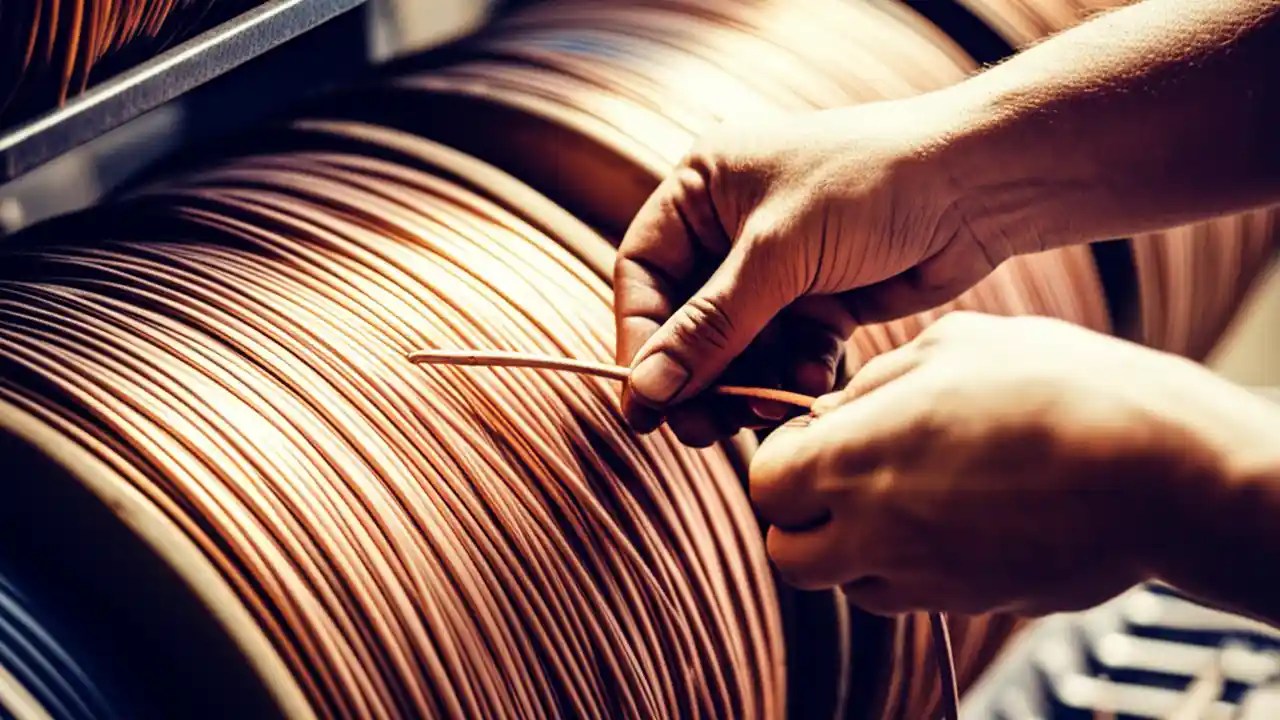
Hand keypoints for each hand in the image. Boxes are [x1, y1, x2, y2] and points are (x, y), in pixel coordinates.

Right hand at [615, 96, 1017, 443]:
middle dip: (699, 375)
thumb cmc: (872, 185)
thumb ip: (710, 328)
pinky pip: (788, 350)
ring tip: (767, 407)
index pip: (644, 275)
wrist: (980, 183)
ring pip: (739, 346)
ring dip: (750, 381)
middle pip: (688, 321)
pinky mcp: (823, 298)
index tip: (646, 401)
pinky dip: (796, 371)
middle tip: (702, 429)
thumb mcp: (778, 254)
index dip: (640, 340)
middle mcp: (732, 226)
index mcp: (704, 188)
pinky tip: (816, 379)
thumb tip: (644, 391)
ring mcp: (780, 266)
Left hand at [750, 312, 1279, 615]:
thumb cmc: (1055, 388)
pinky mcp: (973, 604)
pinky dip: (912, 567)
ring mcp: (925, 579)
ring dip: (855, 548)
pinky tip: (959, 517)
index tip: (814, 435)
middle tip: (844, 477)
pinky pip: (914, 596)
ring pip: (849, 585)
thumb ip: (872, 384)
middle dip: (802, 520)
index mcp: (851, 461)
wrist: (1155, 467)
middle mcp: (874, 533)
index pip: (764, 485)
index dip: (782, 458)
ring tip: (909, 494)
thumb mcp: (948, 346)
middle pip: (788, 556)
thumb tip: (836, 409)